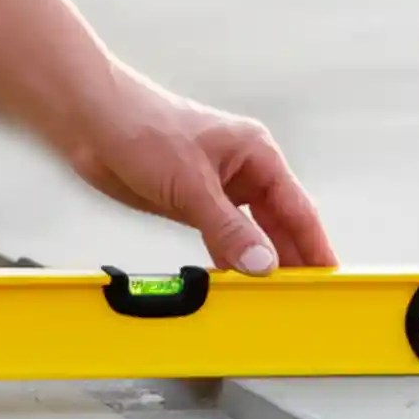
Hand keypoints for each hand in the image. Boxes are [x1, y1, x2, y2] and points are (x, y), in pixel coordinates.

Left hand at [63, 62, 337, 274]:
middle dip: (290, 259)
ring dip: (258, 263)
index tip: (328, 274)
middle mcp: (242, 171)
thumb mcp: (191, 185)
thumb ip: (228, 229)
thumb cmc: (142, 126)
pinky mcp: (191, 203)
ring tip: (274, 297)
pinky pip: (221, 238)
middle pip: (278, 224)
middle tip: (303, 296)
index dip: (314, 244)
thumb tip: (261, 263)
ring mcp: (216, 189)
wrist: (90, 120)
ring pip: (250, 234)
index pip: (297, 208)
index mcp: (256, 154)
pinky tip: (236, 283)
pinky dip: (228, 260)